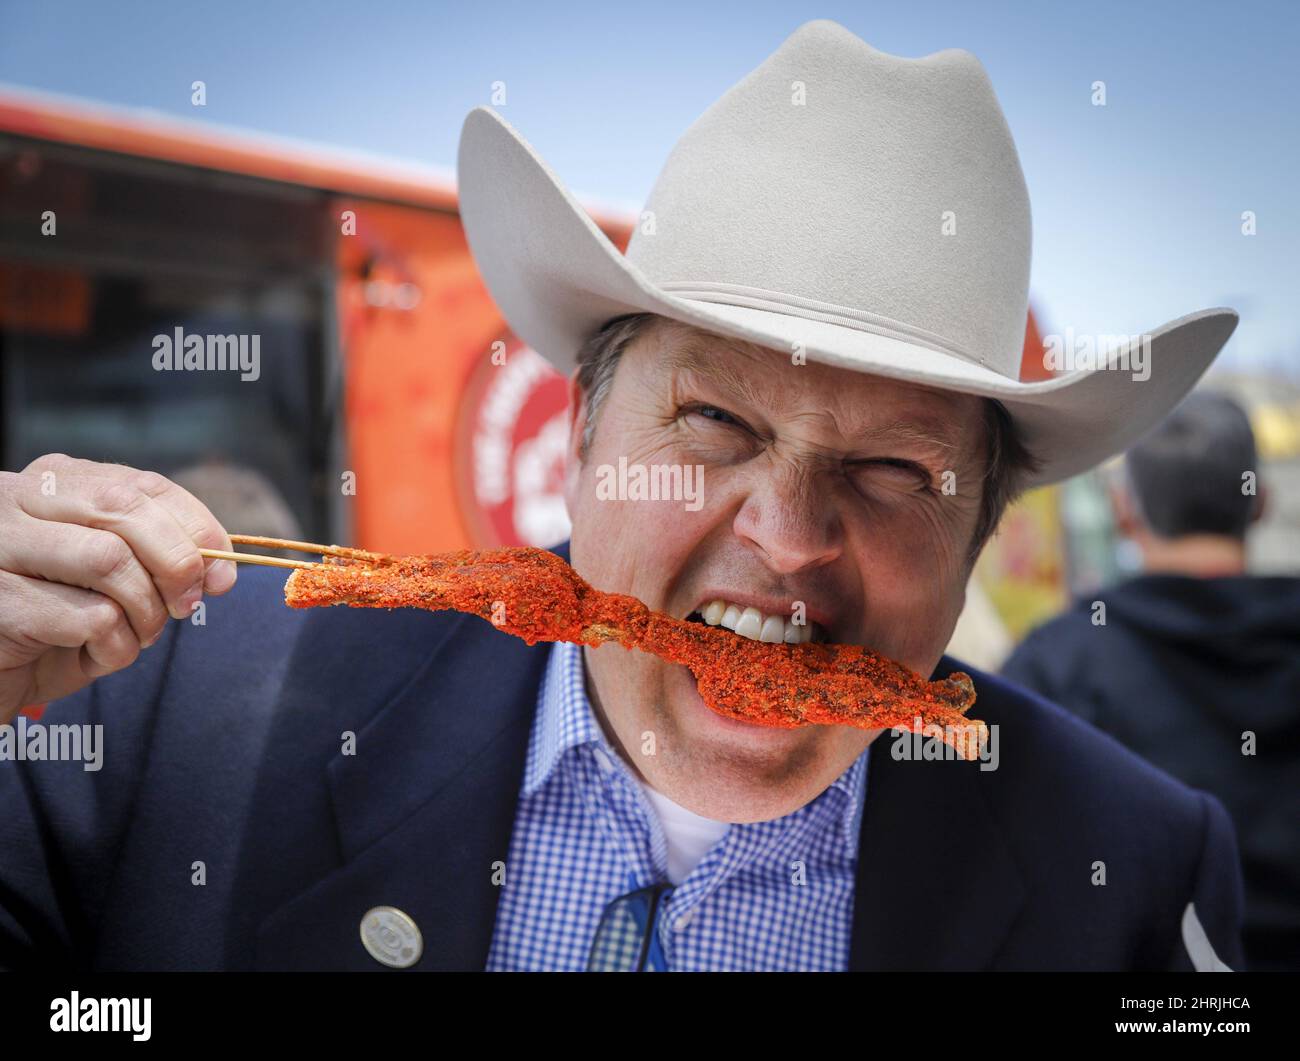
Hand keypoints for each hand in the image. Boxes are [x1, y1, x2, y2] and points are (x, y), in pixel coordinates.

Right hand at [0, 454, 236, 722]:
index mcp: (54, 482)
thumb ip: (162, 556)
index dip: (197, 528)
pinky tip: (96, 652)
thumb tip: (222, 570)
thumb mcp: (116, 579)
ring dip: (144, 609)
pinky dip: (115, 645)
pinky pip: (89, 617)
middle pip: (125, 509)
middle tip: (187, 605)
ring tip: (139, 634)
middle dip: (176, 563)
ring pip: (108, 559)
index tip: (222, 575)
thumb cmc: (59, 622)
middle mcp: (17, 499)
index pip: (144, 485)